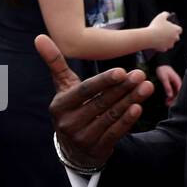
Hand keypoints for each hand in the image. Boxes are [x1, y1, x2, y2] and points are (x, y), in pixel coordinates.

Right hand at [35, 34, 153, 170]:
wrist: (73, 148)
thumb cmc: (71, 108)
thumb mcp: (63, 87)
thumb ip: (55, 63)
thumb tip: (40, 37)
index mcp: (59, 106)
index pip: (84, 91)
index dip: (103, 81)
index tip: (122, 71)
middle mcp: (69, 123)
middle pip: (100, 102)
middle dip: (122, 88)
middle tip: (140, 74)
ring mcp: (83, 138)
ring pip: (110, 116)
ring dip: (130, 100)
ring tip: (146, 86)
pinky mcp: (97, 149)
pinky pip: (114, 133)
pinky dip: (127, 120)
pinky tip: (138, 107)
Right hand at [145, 11, 181, 51]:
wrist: (150, 37)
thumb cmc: (156, 26)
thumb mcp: (161, 16)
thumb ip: (165, 14)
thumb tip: (167, 14)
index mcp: (176, 30)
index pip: (179, 29)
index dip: (175, 28)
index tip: (171, 27)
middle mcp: (175, 38)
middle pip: (176, 37)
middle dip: (172, 36)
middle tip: (165, 33)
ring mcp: (170, 44)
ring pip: (170, 43)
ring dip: (167, 41)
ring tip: (161, 38)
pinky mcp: (164, 49)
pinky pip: (164, 48)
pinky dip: (161, 46)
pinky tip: (157, 43)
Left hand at [154, 64, 181, 101]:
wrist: (161, 64)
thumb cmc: (163, 70)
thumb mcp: (164, 79)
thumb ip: (167, 87)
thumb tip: (170, 96)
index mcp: (178, 82)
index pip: (180, 93)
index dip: (176, 99)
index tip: (172, 104)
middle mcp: (178, 84)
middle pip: (178, 94)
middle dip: (174, 100)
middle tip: (167, 104)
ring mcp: (176, 84)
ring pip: (175, 94)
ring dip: (171, 99)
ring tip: (166, 103)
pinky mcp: (173, 85)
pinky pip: (173, 92)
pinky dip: (170, 96)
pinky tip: (166, 99)